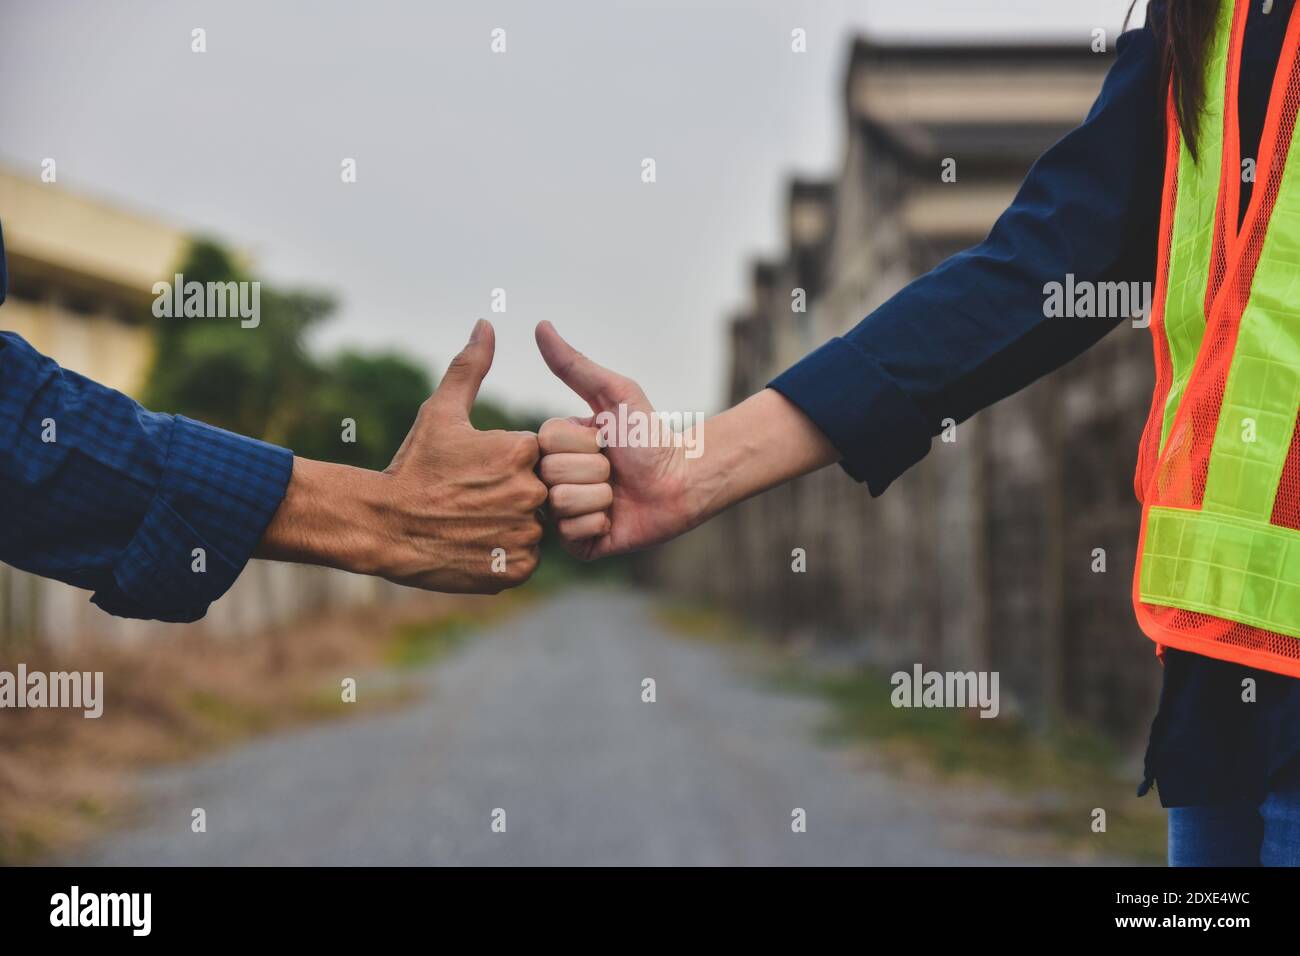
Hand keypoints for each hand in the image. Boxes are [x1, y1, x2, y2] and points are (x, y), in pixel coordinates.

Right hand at [258, 319, 546, 592]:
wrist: (383, 526)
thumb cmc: (414, 466)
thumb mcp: (440, 412)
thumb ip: (471, 368)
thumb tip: (486, 325)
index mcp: (522, 452)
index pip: (538, 455)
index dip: (508, 462)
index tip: (479, 470)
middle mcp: (532, 493)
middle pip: (539, 491)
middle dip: (512, 493)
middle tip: (473, 498)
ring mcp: (525, 535)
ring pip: (533, 527)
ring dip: (510, 524)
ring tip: (473, 521)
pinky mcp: (516, 569)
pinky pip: (523, 559)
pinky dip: (504, 554)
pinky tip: (476, 543)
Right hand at [534, 320, 840, 559]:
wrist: (683, 479)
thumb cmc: (650, 435)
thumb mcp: (614, 395)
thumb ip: (575, 365)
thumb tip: (541, 325)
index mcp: (553, 448)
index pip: (543, 446)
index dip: (580, 445)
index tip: (604, 442)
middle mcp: (552, 481)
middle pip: (552, 478)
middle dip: (594, 472)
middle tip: (615, 471)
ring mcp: (563, 514)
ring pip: (562, 506)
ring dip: (600, 498)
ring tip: (618, 495)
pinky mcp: (579, 543)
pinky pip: (572, 536)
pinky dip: (600, 525)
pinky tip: (615, 519)